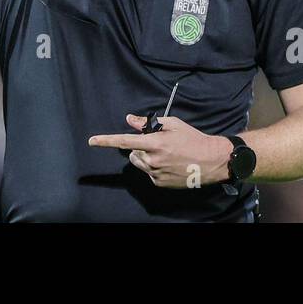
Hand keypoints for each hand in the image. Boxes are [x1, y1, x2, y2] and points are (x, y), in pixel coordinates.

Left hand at [89, 115, 235, 188]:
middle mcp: (152, 160)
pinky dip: (155, 168)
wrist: (211, 161)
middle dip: (139, 148)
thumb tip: (129, 120)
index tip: (92, 141)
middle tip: (157, 144)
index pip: (124, 141)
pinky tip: (170, 164)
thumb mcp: (173, 124)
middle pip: (133, 153)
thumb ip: (149, 123)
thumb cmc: (192, 139)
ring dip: (146, 158)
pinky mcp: (160, 183)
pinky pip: (149, 173)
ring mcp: (156, 173)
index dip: (106, 141)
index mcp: (154, 143)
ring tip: (165, 154)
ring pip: (140, 163)